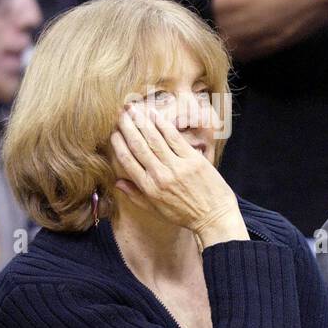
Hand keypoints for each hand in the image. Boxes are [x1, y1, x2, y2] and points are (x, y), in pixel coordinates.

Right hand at [110, 103, 244, 244]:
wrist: (215, 218)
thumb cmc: (186, 215)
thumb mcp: (157, 211)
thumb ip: (136, 196)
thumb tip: (117, 182)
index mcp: (149, 188)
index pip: (127, 160)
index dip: (118, 144)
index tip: (113, 132)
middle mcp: (160, 176)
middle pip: (138, 146)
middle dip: (127, 127)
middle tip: (119, 113)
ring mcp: (177, 167)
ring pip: (154, 139)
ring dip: (142, 122)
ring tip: (133, 109)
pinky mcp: (194, 160)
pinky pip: (175, 138)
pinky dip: (163, 125)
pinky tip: (154, 115)